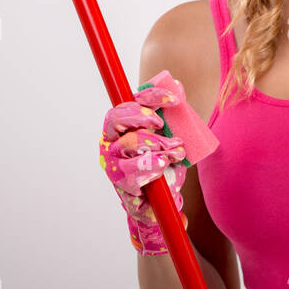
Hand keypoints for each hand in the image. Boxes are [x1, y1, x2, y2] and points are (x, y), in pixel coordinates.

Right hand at [99, 73, 190, 255]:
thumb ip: (170, 114)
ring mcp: (112, 162)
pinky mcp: (120, 183)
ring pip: (129, 143)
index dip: (150, 97)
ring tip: (176, 152)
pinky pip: (132, 171)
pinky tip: (162, 166)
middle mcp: (111, 141)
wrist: (162, 202)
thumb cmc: (162, 164)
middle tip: (163, 125)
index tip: (174, 100)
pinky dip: (151, 167)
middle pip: (117, 118)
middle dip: (143, 117)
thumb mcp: (168, 137)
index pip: (128, 102)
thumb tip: (177, 86)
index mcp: (122, 127)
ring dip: (158, 145)